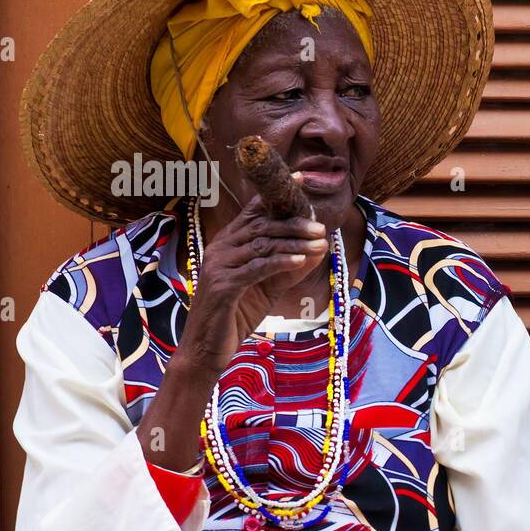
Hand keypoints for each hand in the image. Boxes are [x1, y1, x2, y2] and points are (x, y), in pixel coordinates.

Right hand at [175, 193, 328, 375]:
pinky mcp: (223, 286)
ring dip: (295, 242)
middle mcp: (221, 248)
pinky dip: (282, 261)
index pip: (255, 211)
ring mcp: (219, 265)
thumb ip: (288, 267)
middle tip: (321, 226)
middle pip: (261, 225)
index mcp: (229, 243)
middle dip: (294, 223)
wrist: (207, 349)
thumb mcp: (268, 287)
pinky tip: (303, 258)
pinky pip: (257, 268)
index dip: (277, 195)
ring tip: (321, 241)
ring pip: (262, 244)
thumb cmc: (237, 314)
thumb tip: (318, 248)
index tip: (302, 180)